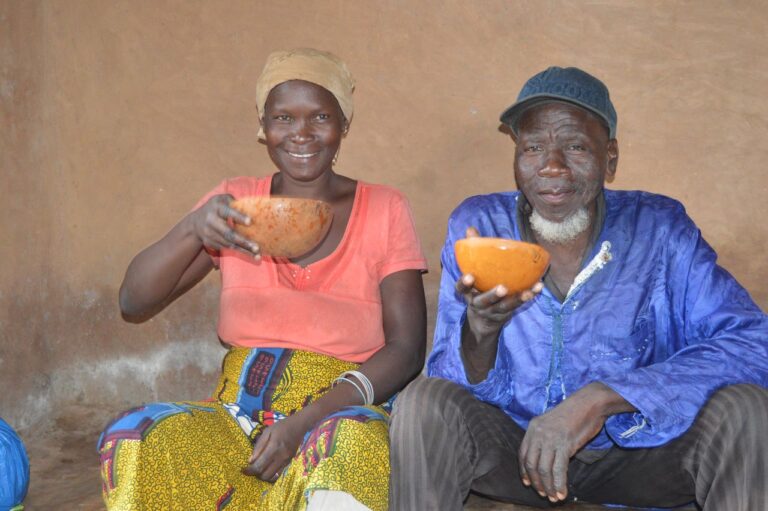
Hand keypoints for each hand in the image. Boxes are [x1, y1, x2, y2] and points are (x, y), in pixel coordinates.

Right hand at [191, 194, 259, 257]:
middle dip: (243, 241)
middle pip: (228, 233)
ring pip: (228, 244)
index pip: (227, 212)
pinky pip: (226, 248)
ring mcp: (209, 233)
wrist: (196, 221)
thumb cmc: (217, 207)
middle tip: (257, 247)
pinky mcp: (209, 243)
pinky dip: (239, 251)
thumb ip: (235, 203)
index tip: (250, 222)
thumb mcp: (223, 200)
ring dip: (244, 250)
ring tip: (257, 255)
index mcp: (216, 207)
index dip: (238, 217)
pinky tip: (250, 254)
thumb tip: (255, 210)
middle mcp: (211, 220)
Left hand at [242, 414, 306, 481]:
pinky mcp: (289, 462)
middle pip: (265, 475)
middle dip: (256, 474)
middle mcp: (280, 457)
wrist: (298, 426)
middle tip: (252, 468)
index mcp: (273, 448)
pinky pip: (279, 474)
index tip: (243, 470)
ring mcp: (286, 461)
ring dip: (264, 475)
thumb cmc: (281, 427)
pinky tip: (268, 468)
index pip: (259, 465)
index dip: (250, 470)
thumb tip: (250, 461)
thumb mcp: (267, 432)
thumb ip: (259, 446)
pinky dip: (272, 474)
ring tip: (260, 468)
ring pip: (272, 477)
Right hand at [458, 227, 542, 338]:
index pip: (461, 289)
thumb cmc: (479, 287)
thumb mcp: (473, 274)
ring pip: (504, 306)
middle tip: (502, 288)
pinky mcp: (507, 313)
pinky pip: (519, 305)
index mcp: (468, 293)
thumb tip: (470, 229)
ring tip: (528, 292)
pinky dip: (529, 296)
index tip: (469, 276)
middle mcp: (479, 304)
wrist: (484, 319)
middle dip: (492, 295)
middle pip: (484, 301)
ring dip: (517, 299)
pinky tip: (538, 286)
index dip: (464, 284)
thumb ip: (472, 253)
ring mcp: (493, 311)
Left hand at [518, 383, 618, 502]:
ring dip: (548, 487)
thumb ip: (544, 438)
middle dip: (536, 482)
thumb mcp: (551, 424)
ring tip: (554, 497)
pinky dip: (559, 484)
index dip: (524, 471)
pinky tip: (562, 492)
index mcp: (533, 427)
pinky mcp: (565, 444)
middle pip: (531, 464)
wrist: (589, 403)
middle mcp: (538, 433)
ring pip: (544, 469)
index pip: (523, 453)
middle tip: (543, 494)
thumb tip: (543, 460)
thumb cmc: (573, 414)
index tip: (528, 483)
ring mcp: (551, 438)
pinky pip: (559, 469)